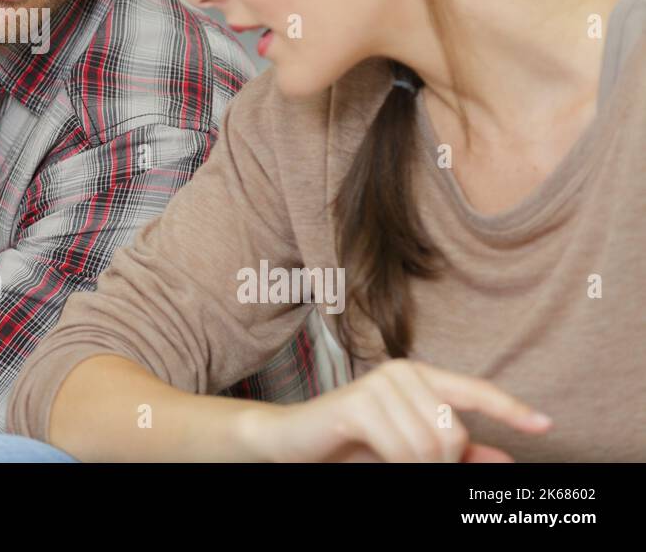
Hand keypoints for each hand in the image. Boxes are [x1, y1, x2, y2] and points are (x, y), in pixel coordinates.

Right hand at [251, 359, 551, 461]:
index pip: (474, 391)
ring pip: (429, 445)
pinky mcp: (357, 402)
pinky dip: (392, 464)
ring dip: (412, 467)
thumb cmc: (354, 445)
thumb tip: (506, 459)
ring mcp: (379, 382)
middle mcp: (402, 371)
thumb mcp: (411, 451)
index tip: (545, 426)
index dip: (510, 409)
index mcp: (420, 377)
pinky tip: (370, 454)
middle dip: (438, 463)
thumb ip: (456, 453)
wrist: (294, 442)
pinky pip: (401, 449)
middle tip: (404, 463)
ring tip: (385, 460)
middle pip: (453, 433)